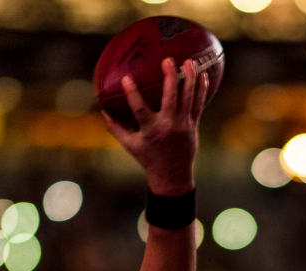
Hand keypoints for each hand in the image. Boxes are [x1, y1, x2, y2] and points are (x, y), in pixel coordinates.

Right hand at [102, 57, 208, 196]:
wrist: (173, 175)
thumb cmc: (148, 158)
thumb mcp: (130, 145)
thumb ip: (116, 128)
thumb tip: (102, 110)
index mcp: (151, 130)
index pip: (140, 110)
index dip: (132, 94)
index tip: (126, 78)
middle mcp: (168, 125)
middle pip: (171, 98)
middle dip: (170, 78)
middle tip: (168, 59)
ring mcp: (183, 125)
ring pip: (189, 98)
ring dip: (190, 78)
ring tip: (189, 61)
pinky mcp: (193, 125)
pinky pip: (199, 104)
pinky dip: (201, 89)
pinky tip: (203, 75)